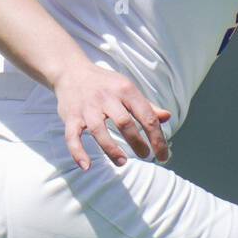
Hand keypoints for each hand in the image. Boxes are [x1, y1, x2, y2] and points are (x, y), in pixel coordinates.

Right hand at [52, 60, 171, 169]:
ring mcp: (87, 107)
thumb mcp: (127, 88)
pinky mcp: (70, 116)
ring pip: (98, 130)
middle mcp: (106, 98)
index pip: (146, 116)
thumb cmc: (105, 84)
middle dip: (137, 142)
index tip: (163, 155)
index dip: (157, 138)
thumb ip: (147, 105)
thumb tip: (167, 117)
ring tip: (123, 162)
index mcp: (125, 90)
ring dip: (111, 149)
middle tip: (146, 156)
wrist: (71, 71)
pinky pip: (72, 136)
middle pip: (124, 122)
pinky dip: (78, 152)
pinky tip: (86, 166)